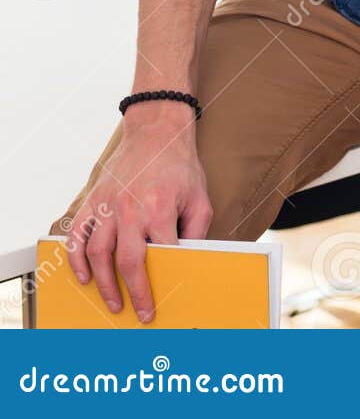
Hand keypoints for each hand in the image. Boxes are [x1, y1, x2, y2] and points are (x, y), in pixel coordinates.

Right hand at [64, 104, 211, 322]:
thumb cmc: (180, 166)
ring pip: (97, 253)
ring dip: (103, 282)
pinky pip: (78, 233)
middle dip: (133, 291)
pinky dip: (75, 257)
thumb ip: (196, 230)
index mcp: (160, 209)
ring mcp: (108, 205)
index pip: (162, 255)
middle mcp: (131, 210)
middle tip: (137, 312)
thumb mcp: (200, 197)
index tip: (161, 301)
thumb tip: (191, 260)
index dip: (161, 282)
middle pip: (127, 261)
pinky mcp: (94, 199)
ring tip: (112, 301)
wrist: (157, 132)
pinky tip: (83, 276)